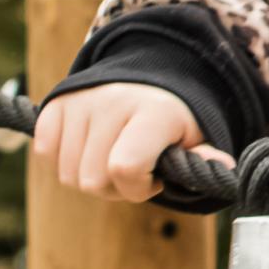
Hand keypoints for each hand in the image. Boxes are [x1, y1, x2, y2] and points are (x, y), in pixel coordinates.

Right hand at [35, 84, 226, 203]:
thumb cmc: (173, 120)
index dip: (138, 189)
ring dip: (89, 177)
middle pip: (92, 180)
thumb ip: (204, 158)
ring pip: (67, 174)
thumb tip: (223, 168)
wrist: (150, 80)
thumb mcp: (196, 137)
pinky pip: (45, 152)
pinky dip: (64, 160)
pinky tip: (90, 149)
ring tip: (113, 159)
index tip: (155, 181)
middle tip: (133, 172)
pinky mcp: (55, 103)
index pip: (125, 168)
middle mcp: (114, 101)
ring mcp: (81, 100)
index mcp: (154, 112)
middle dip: (114, 188)